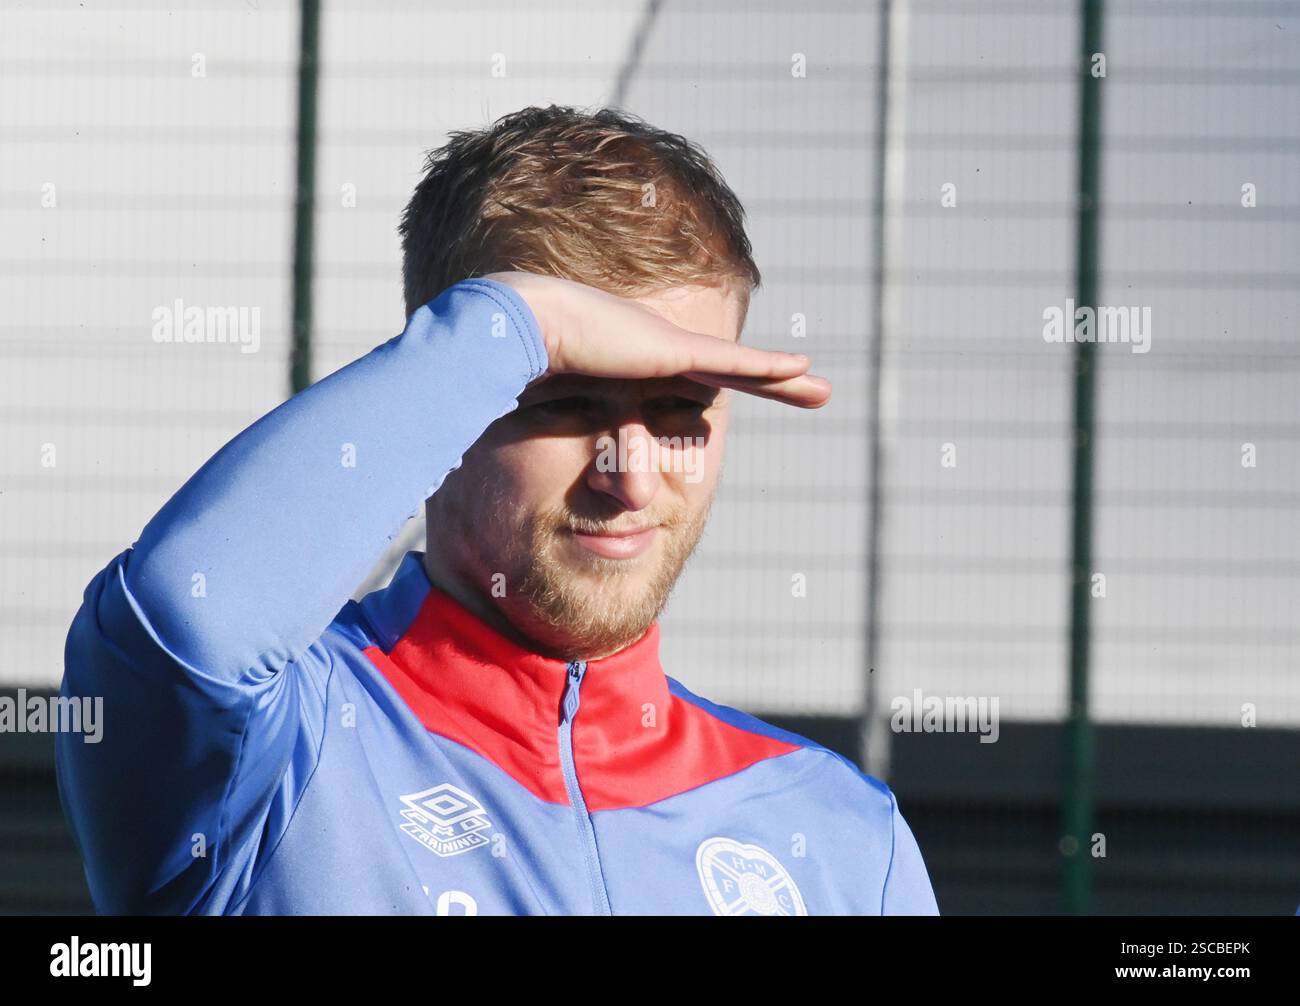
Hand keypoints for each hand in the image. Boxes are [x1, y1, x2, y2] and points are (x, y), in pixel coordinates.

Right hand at [482, 271, 830, 408]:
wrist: (521, 327)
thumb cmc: (523, 362)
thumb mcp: (548, 397)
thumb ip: (556, 415)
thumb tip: (520, 440)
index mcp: (635, 363)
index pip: (689, 380)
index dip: (721, 386)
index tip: (741, 394)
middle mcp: (658, 351)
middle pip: (729, 371)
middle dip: (771, 380)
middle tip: (810, 387)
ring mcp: (670, 348)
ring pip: (742, 369)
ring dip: (784, 380)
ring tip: (823, 390)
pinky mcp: (675, 351)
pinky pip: (735, 365)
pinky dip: (769, 369)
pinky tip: (803, 371)